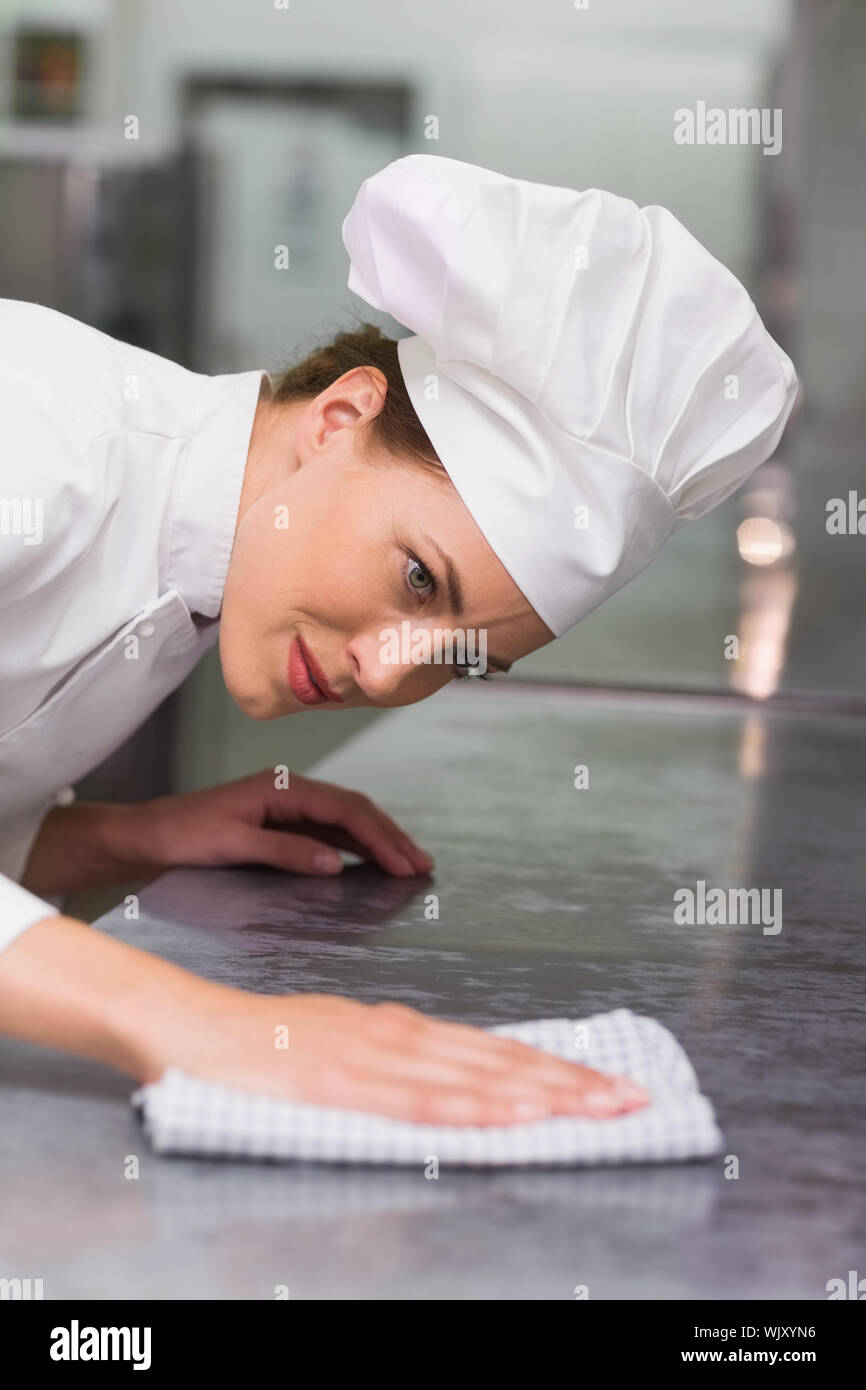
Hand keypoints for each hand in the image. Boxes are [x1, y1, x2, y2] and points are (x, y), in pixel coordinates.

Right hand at [138, 985, 650, 1125]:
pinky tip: (510, 1118)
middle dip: (572, 1082)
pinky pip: (417, 1102)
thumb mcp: (341, 1044)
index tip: (607, 1083)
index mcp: (400, 1028)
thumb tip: (449, 1079)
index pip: (495, 1049)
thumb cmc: (262, 1043)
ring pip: (475, 1078)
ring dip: (542, 1094)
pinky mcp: (341, 1087)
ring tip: (597, 1108)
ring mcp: (373, 1059)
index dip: (556, 1067)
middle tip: (632, 1098)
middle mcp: (399, 1036)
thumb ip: (394, 1061)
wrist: (191, 1026)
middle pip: (500, 1060)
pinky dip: (472, 1109)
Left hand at [142, 769, 432, 877]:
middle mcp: (290, 791)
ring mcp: (288, 806)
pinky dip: (356, 847)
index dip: (379, 837)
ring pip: (347, 820)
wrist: (149, 835)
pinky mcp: (282, 824)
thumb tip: (336, 864)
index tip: (404, 864)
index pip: (345, 809)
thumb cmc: (184, 836)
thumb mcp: (233, 845)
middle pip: (355, 809)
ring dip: (379, 841)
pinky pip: (330, 833)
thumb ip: (285, 852)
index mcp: (282, 788)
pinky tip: (372, 864)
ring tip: (409, 865)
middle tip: (422, 866)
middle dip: (391, 837)